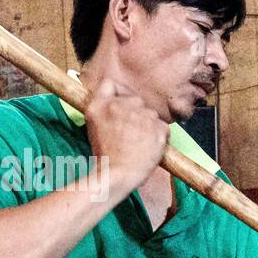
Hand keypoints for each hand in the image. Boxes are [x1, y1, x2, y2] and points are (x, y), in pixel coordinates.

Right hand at [84, 78, 169, 194]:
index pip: (110, 84)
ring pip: (151, 113)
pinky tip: (149, 147)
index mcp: (100, 105)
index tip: (122, 106)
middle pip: (136, 99)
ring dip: (148, 125)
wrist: (118, 174)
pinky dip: (159, 136)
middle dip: (136, 113)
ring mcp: (141, 115)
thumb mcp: (93, 126)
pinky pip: (163, 126)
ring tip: (139, 143)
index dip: (118, 93)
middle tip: (131, 133)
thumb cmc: (106, 155)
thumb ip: (103, 109)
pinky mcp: (158, 126)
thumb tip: (116, 101)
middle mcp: (120, 105)